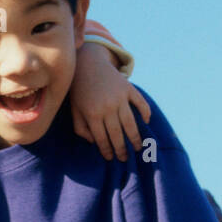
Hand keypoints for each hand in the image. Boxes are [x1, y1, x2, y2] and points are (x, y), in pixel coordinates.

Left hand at [70, 42, 150, 161]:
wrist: (88, 64)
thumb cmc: (79, 91)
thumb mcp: (75, 111)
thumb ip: (81, 129)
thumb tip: (95, 142)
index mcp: (92, 114)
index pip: (102, 138)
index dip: (107, 150)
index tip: (111, 158)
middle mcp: (107, 107)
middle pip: (117, 134)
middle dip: (121, 149)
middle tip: (125, 158)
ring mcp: (119, 97)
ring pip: (130, 123)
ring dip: (135, 137)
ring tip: (137, 147)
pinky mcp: (128, 88)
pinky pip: (140, 103)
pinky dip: (145, 112)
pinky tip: (146, 122)